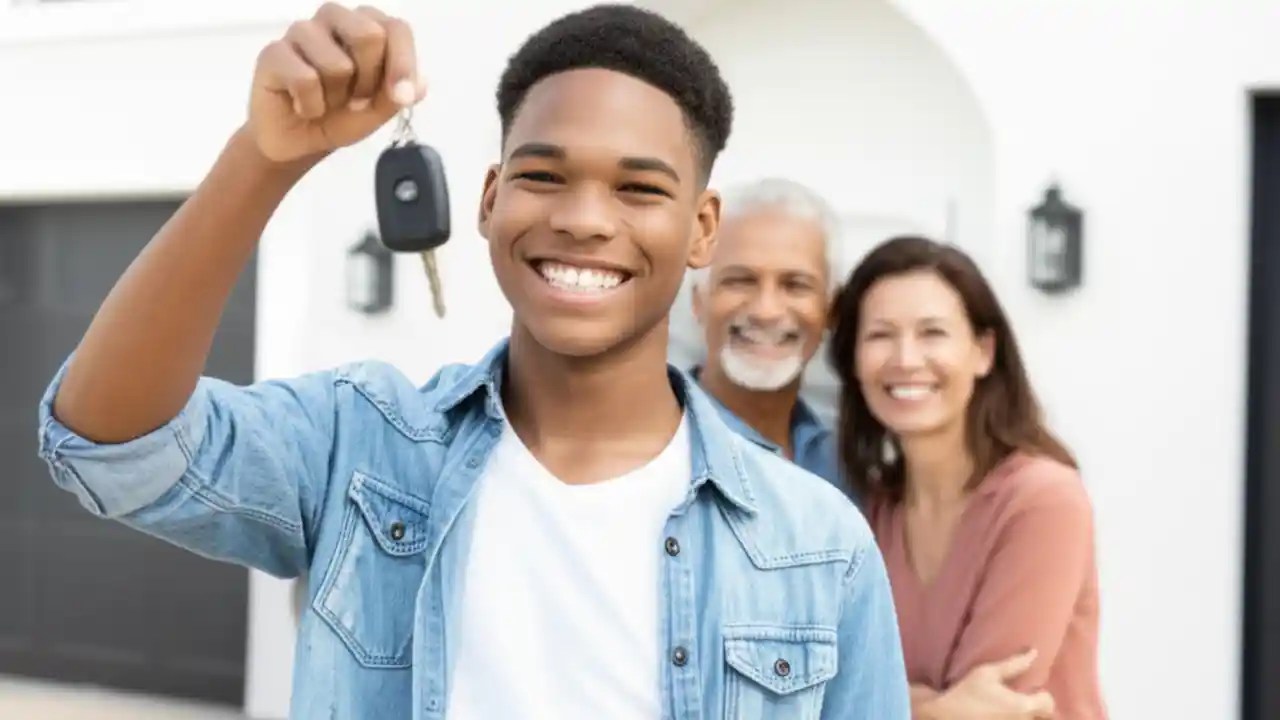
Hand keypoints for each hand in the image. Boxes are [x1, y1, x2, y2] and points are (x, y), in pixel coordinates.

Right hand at [247, 3, 425, 162]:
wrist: (298, 142)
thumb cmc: (339, 117)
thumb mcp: (378, 112)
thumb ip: (398, 96)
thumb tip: (421, 84)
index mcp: (365, 25)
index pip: (395, 28)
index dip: (403, 64)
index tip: (403, 97)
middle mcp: (334, 19)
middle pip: (369, 35)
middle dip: (369, 80)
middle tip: (355, 98)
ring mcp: (302, 32)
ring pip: (337, 64)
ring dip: (336, 97)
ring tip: (325, 101)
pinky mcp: (273, 52)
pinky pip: (305, 80)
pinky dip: (311, 105)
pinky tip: (303, 106)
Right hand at [919, 649, 1055, 719]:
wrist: (946, 715)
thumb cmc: (968, 691)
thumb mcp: (988, 672)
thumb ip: (1014, 664)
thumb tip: (1034, 652)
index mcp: (1022, 706)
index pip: (1048, 703)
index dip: (1042, 695)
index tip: (1031, 691)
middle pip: (1042, 717)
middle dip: (1037, 710)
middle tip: (1024, 701)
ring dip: (1026, 715)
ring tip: (1011, 708)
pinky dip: (1012, 718)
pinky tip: (1000, 714)